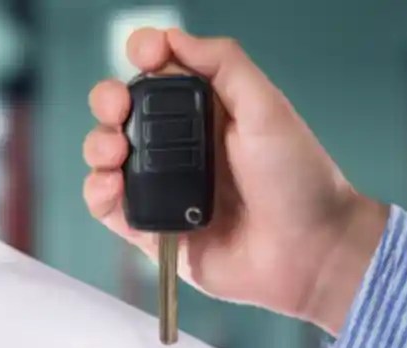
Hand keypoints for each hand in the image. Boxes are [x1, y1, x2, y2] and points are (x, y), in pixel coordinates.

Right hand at [83, 28, 389, 334]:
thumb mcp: (267, 108)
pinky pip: (109, 208)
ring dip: (98, 146)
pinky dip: (98, 193)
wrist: (308, 251)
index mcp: (206, 111)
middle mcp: (180, 146)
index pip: (160, 73)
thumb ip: (224, 64)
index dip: (143, 56)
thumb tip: (173, 36)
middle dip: (108, 101)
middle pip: (123, 112)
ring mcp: (163, 187)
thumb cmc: (297, 179)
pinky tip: (110, 185)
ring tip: (113, 152)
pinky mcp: (152, 228)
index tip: (144, 55)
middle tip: (116, 108)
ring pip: (108, 157)